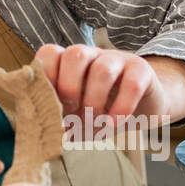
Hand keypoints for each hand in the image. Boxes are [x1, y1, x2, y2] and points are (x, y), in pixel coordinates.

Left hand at [34, 43, 184, 127]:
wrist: (143, 108)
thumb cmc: (100, 111)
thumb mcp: (75, 115)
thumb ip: (58, 117)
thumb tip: (41, 132)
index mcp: (69, 62)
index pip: (51, 52)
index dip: (46, 77)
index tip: (50, 104)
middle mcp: (92, 55)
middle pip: (76, 54)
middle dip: (69, 88)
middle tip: (73, 112)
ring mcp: (118, 60)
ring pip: (102, 69)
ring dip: (95, 101)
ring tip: (95, 122)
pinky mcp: (141, 71)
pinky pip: (131, 84)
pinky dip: (121, 108)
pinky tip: (114, 124)